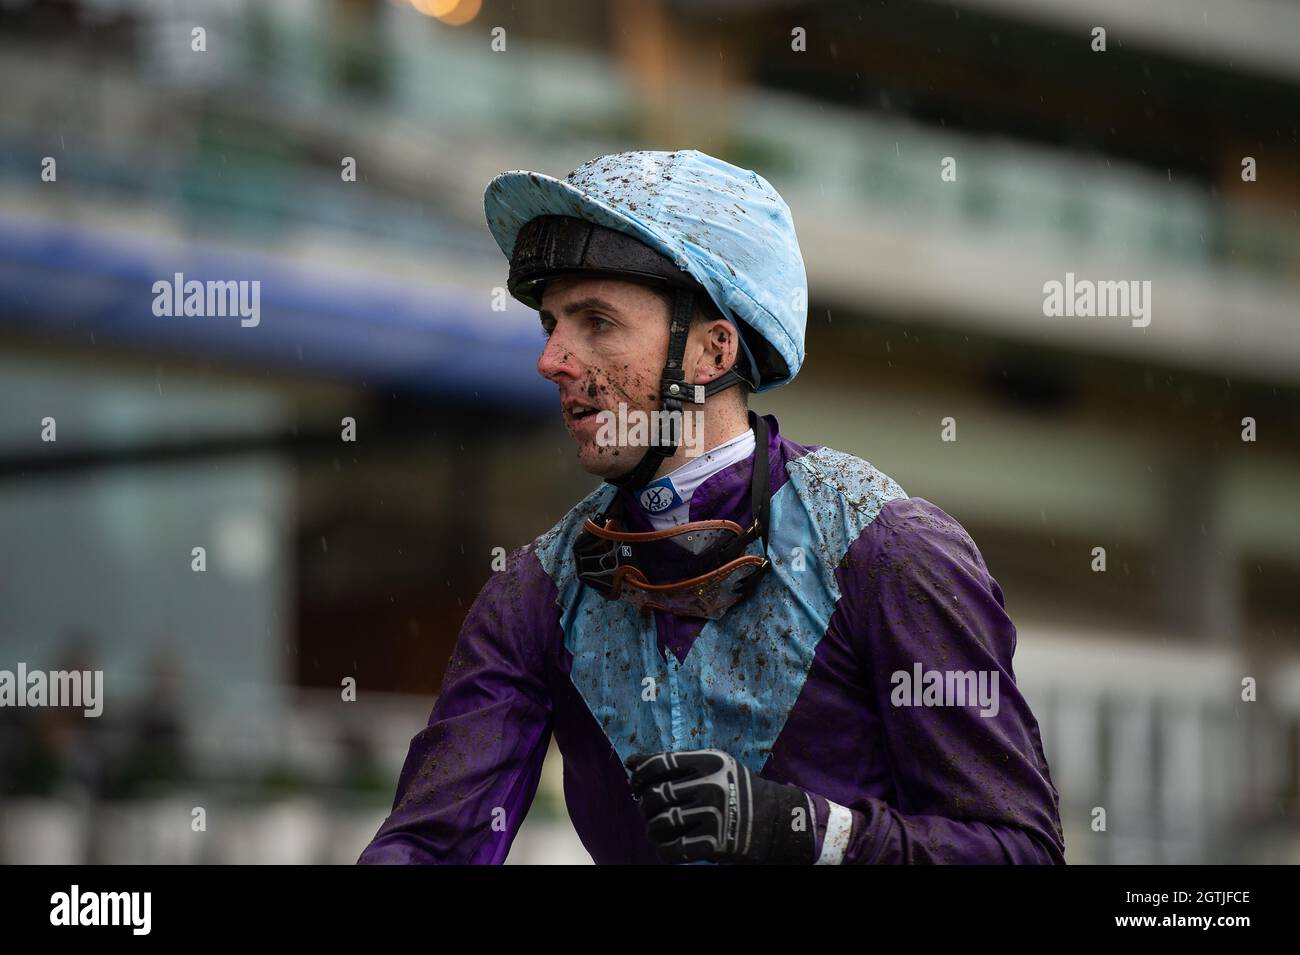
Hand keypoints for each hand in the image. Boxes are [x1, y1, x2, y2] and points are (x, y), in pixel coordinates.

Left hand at [625, 749, 814, 864]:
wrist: (778, 823)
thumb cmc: (739, 791)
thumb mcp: (717, 767)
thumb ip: (679, 764)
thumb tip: (632, 762)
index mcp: (711, 761)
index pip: (660, 763)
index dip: (640, 774)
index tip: (634, 782)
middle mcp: (712, 786)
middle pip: (656, 794)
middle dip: (644, 804)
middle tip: (648, 809)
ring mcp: (714, 815)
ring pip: (659, 822)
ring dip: (652, 828)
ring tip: (658, 828)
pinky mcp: (715, 844)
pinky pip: (672, 849)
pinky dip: (663, 850)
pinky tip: (667, 847)